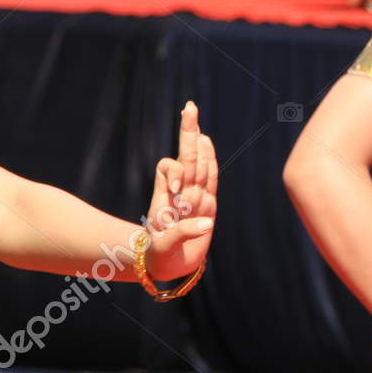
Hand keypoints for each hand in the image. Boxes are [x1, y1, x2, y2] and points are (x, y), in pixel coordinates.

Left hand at [143, 101, 217, 281]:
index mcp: (166, 200)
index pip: (170, 170)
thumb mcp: (165, 249)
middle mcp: (181, 194)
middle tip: (188, 107)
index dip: (173, 171)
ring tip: (193, 114)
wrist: (168, 265)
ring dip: (197, 139)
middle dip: (187, 133)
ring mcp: (194, 196)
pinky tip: (206, 140)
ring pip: (198, 162)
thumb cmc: (161, 257)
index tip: (175, 191)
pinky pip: (210, 176)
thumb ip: (182, 234)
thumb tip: (206, 223)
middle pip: (187, 157)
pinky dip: (210, 159)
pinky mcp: (208, 203)